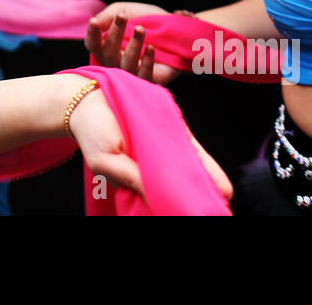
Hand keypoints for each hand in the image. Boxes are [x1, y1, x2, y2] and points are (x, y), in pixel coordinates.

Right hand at [66, 80, 232, 201]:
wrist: (88, 98)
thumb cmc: (92, 133)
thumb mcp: (107, 161)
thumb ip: (132, 177)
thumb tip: (157, 198)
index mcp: (137, 179)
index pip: (161, 198)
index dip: (178, 204)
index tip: (194, 212)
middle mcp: (152, 166)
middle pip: (180, 184)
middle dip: (197, 196)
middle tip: (217, 207)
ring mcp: (162, 147)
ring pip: (188, 168)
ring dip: (205, 181)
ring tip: (223, 196)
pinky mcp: (168, 128)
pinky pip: (188, 147)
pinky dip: (202, 162)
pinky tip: (216, 178)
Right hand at [84, 2, 182, 85]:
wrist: (175, 25)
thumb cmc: (145, 18)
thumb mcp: (123, 10)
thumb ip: (106, 16)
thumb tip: (93, 23)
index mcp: (107, 46)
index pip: (93, 45)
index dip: (91, 35)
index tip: (94, 22)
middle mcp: (116, 62)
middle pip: (107, 55)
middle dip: (114, 34)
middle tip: (123, 17)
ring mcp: (132, 73)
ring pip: (126, 67)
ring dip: (133, 46)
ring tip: (141, 29)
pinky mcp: (150, 80)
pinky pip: (145, 77)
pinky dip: (147, 63)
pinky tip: (151, 48)